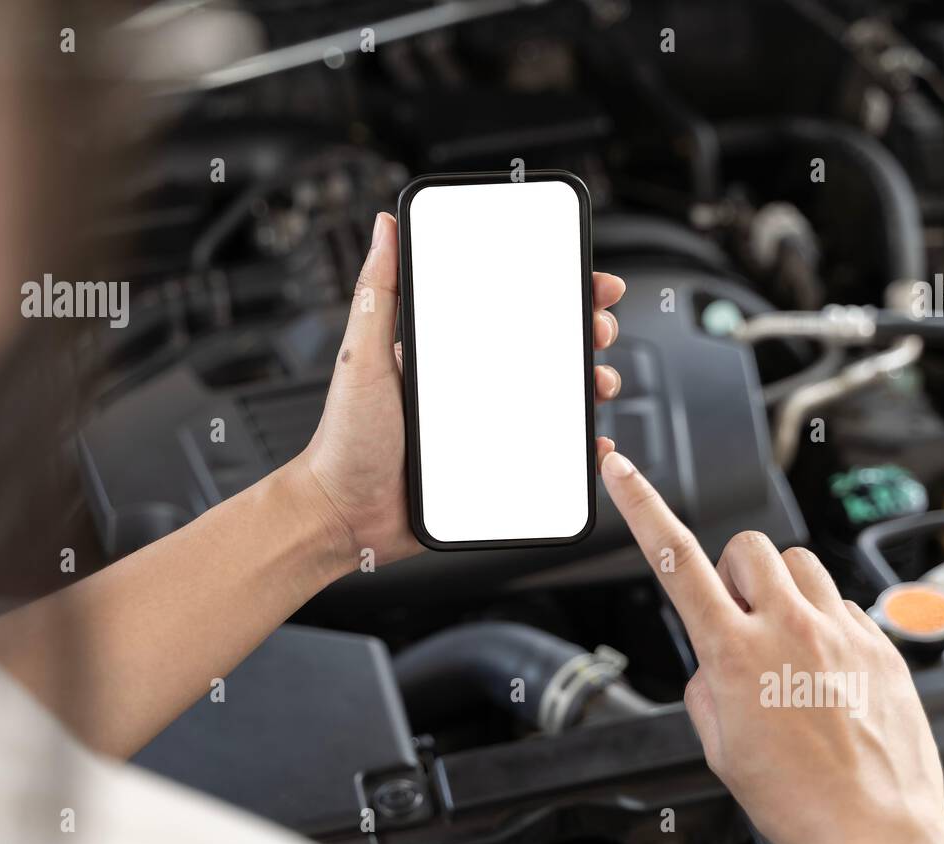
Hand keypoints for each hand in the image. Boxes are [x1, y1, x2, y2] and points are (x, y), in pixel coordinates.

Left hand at [292, 212, 627, 569]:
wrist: (344, 515)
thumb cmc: (344, 439)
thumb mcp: (362, 356)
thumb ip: (377, 293)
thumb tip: (384, 227)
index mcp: (445, 352)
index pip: (509, 308)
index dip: (553, 290)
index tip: (586, 281)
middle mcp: (470, 385)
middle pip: (543, 348)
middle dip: (583, 332)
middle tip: (598, 330)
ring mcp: (485, 425)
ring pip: (552, 397)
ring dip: (588, 383)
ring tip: (599, 382)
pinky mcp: (493, 466)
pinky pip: (546, 450)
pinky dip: (575, 441)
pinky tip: (591, 437)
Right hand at [600, 451, 943, 843]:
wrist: (874, 832)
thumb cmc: (798, 800)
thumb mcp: (721, 747)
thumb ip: (706, 685)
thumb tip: (715, 657)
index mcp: (735, 654)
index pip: (675, 559)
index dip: (641, 506)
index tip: (620, 470)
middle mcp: (790, 630)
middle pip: (747, 545)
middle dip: (734, 571)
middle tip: (740, 617)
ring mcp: (841, 632)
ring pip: (800, 562)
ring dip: (783, 589)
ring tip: (788, 640)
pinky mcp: (881, 643)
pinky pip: (844, 602)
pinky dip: (826, 622)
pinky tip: (828, 668)